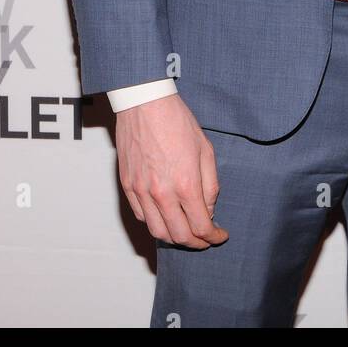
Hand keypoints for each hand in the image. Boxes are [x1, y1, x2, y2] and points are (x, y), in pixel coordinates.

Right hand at [115, 92, 229, 247]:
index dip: (213, 237)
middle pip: (179, 236)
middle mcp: (161, 193)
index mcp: (185, 184)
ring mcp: (141, 192)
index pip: (201, 227)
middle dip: (196, 243)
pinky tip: (166, 216)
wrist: (144, 103)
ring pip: (157, 232)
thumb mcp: (205, 150)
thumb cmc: (176, 121)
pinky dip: (155, 223)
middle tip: (205, 238)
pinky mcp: (128, 186)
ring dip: (174, 238)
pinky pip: (141, 216)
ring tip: (186, 231)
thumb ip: (209, 185)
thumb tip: (208, 210)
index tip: (219, 236)